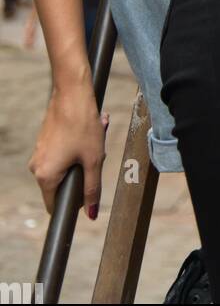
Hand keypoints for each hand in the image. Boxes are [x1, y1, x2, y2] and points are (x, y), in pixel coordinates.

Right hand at [29, 83, 109, 220]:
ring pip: (64, 166)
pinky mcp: (44, 141)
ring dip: (82, 158)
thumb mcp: (94, 160)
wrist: (72, 92)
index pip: (55, 205)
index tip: (87, 194)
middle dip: (82, 174)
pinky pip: (62, 152)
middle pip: (62, 184)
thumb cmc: (83, 125)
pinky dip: (77, 146)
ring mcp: (39, 153)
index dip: (72, 204)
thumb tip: (91, 214)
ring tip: (95, 139)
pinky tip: (90, 130)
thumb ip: (92, 189)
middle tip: (96, 157)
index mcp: (45, 176)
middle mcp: (36, 167)